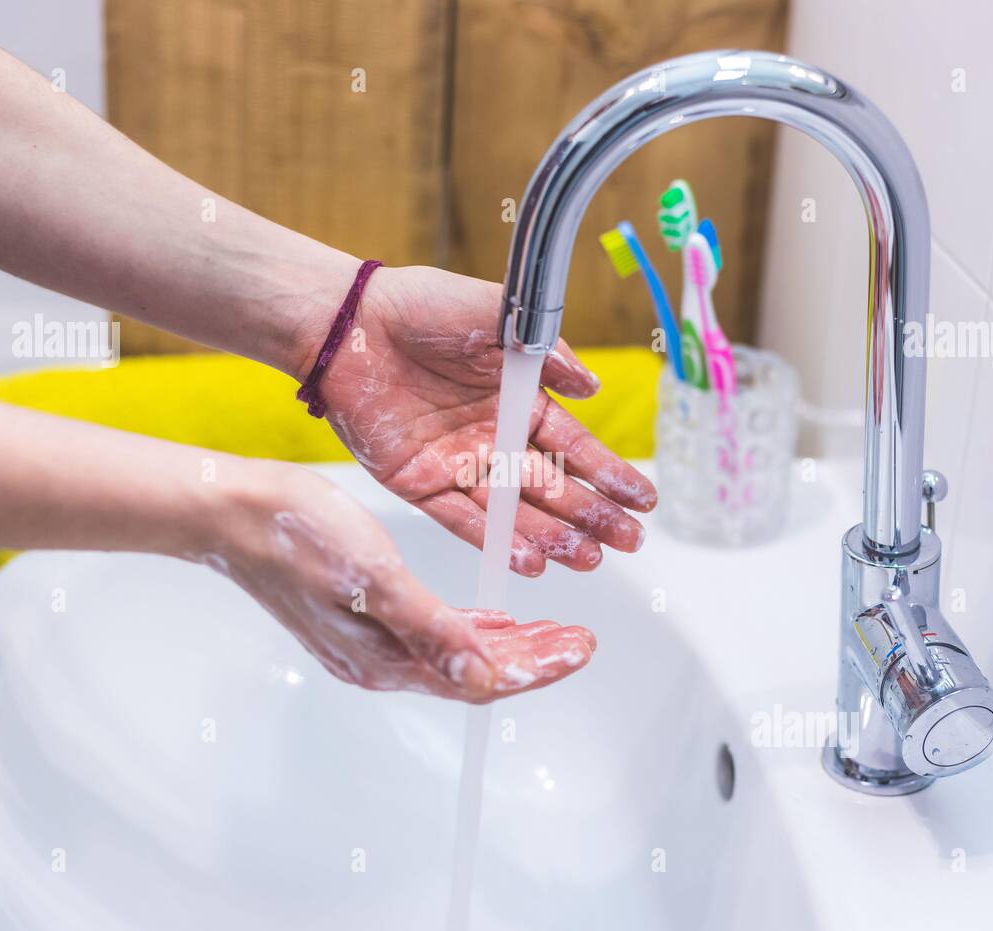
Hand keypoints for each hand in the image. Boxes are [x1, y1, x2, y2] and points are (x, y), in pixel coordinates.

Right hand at [203, 460, 596, 700]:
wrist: (232, 512)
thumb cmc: (298, 535)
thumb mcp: (374, 577)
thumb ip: (431, 629)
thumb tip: (483, 676)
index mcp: (386, 656)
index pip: (481, 676)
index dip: (537, 665)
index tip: (581, 648)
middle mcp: (379, 659)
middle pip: (474, 670)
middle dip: (532, 657)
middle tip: (580, 641)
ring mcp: (367, 641)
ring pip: (456, 652)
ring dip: (506, 644)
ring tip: (551, 632)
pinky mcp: (360, 616)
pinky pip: (431, 633)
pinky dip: (470, 628)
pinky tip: (489, 617)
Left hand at [303, 265, 656, 576]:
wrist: (349, 321)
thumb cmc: (420, 306)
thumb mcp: (496, 314)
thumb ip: (547, 353)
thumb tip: (592, 388)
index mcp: (515, 398)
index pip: (572, 445)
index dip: (609, 473)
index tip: (643, 499)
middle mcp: (491, 436)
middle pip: (551, 486)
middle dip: (592, 515)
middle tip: (629, 542)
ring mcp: (456, 463)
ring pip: (514, 510)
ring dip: (552, 537)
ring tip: (588, 560)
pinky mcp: (418, 482)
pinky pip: (462, 519)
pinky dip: (495, 542)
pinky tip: (531, 563)